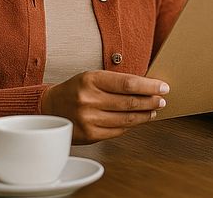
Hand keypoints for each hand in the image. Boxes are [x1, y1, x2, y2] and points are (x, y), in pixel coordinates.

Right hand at [39, 70, 167, 143]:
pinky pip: (118, 131)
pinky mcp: (90, 135)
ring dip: (145, 115)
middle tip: (162, 99)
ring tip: (154, 110)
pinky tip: (138, 120)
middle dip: (151, 101)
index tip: (163, 87)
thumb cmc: (76, 89)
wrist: (50, 108)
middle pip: (130, 102)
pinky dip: (131, 125)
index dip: (149, 86)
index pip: (127, 83)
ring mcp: (88, 119)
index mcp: (90, 80)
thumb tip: (146, 87)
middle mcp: (88, 100)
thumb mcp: (92, 77)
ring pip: (127, 119)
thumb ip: (116, 82)